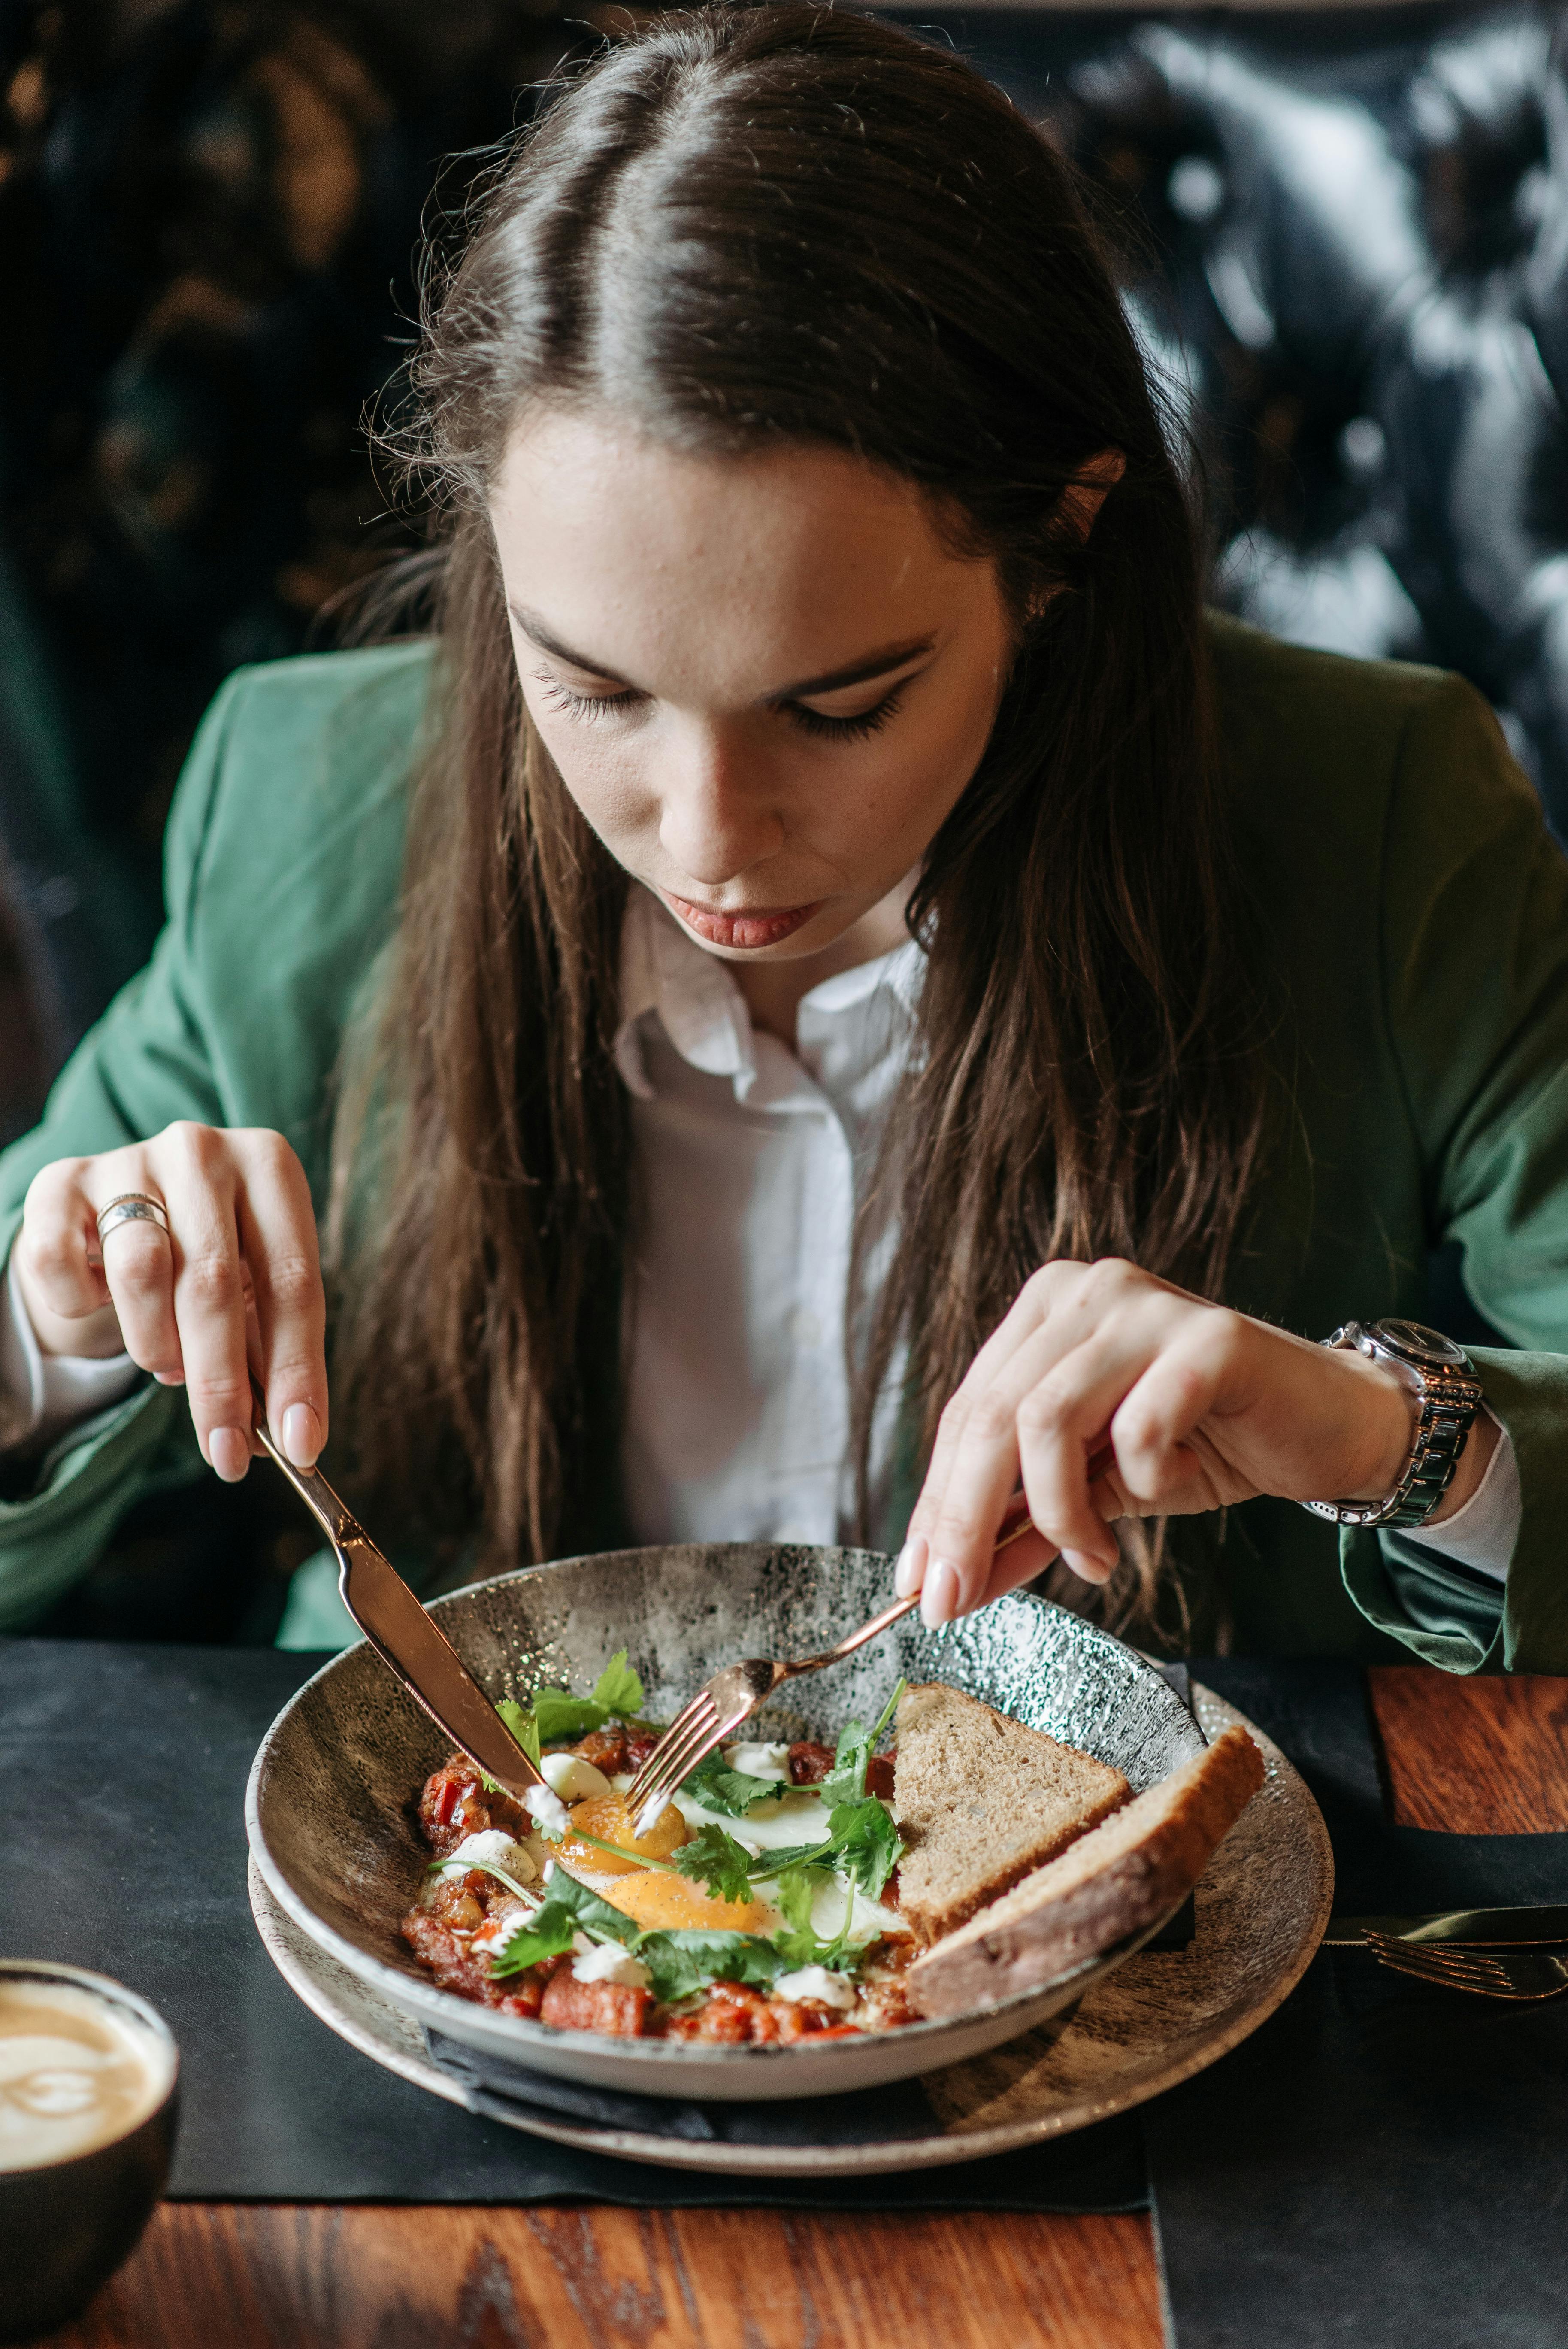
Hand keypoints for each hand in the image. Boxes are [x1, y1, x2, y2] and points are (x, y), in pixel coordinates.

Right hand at [13, 1123, 326, 1481]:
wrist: (124, 1203)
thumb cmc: (208, 1255)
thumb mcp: (255, 1289)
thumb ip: (271, 1352)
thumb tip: (290, 1440)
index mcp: (270, 1166)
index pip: (295, 1282)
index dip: (297, 1371)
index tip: (298, 1444)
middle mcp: (202, 1150)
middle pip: (216, 1284)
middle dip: (222, 1385)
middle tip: (225, 1453)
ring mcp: (128, 1159)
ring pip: (142, 1272)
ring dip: (157, 1345)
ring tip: (167, 1364)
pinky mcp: (60, 1182)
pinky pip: (63, 1263)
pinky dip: (84, 1305)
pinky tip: (102, 1306)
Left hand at [894, 1257, 1497, 1625]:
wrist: (1325, 1427)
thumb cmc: (1199, 1447)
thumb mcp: (1094, 1489)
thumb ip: (1021, 1523)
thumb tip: (943, 1585)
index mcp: (1044, 1312)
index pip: (966, 1413)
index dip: (935, 1504)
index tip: (919, 1588)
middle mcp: (1086, 1292)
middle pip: (992, 1415)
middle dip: (964, 1522)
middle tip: (958, 1601)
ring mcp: (1146, 1305)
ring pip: (1048, 1420)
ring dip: (1062, 1513)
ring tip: (1095, 1558)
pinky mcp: (1210, 1337)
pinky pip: (1140, 1426)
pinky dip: (1145, 1478)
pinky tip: (1172, 1484)